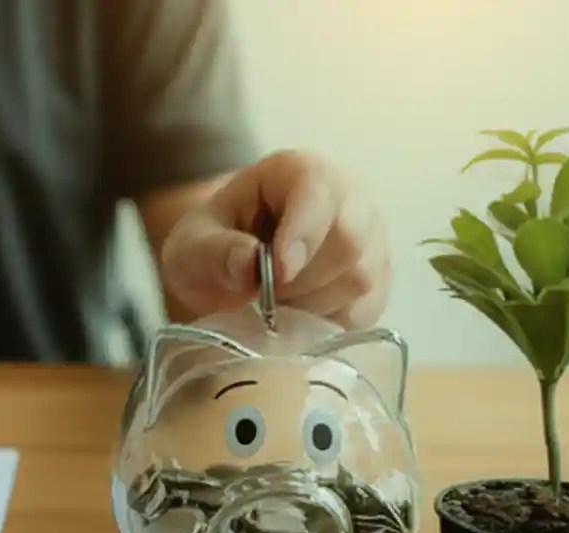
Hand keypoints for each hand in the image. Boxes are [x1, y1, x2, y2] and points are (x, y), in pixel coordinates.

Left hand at [158, 149, 389, 329]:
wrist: (226, 273)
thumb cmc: (211, 248)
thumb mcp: (192, 247)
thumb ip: (213, 252)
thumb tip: (246, 264)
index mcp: (296, 172)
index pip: (318, 191)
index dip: (302, 235)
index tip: (275, 274)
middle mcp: (346, 198)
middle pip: (350, 239)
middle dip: (303, 279)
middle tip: (265, 296)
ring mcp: (369, 240)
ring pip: (361, 278)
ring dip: (312, 305)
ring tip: (276, 305)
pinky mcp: (376, 282)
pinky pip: (365, 311)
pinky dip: (327, 325)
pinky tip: (298, 318)